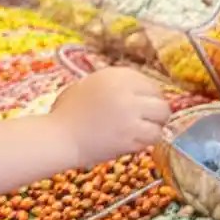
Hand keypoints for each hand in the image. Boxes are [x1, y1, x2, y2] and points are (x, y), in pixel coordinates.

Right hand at [48, 67, 170, 166]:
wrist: (57, 137)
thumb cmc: (67, 113)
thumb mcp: (89, 85)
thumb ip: (114, 85)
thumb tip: (139, 92)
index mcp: (116, 75)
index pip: (150, 84)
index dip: (150, 98)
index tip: (145, 107)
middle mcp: (126, 91)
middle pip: (160, 100)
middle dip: (157, 112)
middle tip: (148, 122)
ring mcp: (130, 113)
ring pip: (161, 118)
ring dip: (155, 127)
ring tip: (143, 133)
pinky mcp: (130, 134)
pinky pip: (154, 136)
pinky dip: (148, 141)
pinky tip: (136, 143)